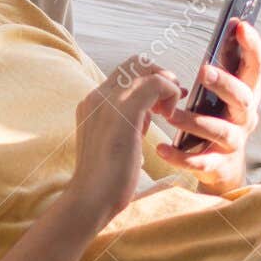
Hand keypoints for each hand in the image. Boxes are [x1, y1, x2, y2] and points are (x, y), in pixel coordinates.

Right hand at [68, 56, 184, 229]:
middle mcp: (97, 95)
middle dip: (160, 75)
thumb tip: (149, 111)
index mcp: (93, 102)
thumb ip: (128, 121)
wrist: (90, 198)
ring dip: (166, 83)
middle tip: (170, 102)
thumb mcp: (116, 141)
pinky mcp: (124, 111)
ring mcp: (108, 101)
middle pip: (135, 62)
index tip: (162, 104)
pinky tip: (169, 117)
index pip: (124, 72)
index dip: (149, 80)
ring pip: (144, 66)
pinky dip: (169, 93)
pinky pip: (155, 83)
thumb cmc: (105, 179)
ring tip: (169, 112)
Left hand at [154, 18, 260, 195]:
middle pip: (242, 98)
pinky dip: (181, 156)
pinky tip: (162, 148)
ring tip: (170, 114)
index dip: (252, 45)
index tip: (240, 24)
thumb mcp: (222, 90)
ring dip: (195, 121)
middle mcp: (246, 116)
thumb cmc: (217, 115)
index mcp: (247, 91)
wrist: (221, 166)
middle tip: (203, 71)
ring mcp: (234, 142)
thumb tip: (228, 26)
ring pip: (220, 130)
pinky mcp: (220, 165)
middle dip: (225, 83)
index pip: (256, 66)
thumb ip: (223, 65)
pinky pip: (202, 162)